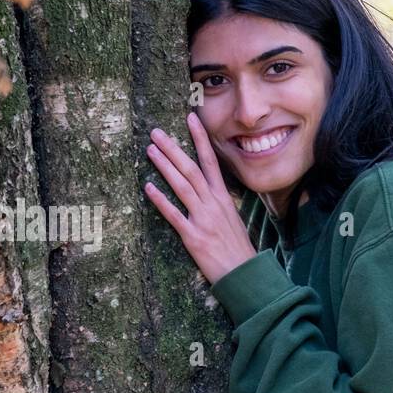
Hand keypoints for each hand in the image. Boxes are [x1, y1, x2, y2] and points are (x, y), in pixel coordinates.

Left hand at [144, 112, 259, 285]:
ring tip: (150, 150)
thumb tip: (204, 188)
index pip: (210, 161)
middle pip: (191, 169)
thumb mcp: (230, 218)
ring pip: (182, 186)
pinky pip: (174, 215)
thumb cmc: (236, 248)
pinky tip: (148, 187)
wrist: (244, 274)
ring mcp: (203, 219)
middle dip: (173, 148)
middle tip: (156, 132)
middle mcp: (213, 204)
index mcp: (223, 198)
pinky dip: (161, 201)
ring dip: (165, 166)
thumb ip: (216, 202)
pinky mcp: (193, 237)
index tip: (190, 118)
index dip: (200, 138)